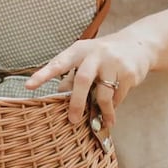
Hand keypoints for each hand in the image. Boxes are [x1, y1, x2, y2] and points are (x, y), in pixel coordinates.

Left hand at [25, 31, 153, 126]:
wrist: (138, 45)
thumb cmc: (104, 56)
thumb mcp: (86, 59)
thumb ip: (72, 76)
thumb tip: (58, 97)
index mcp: (79, 50)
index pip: (58, 63)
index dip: (43, 75)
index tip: (29, 86)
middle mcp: (95, 54)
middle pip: (82, 80)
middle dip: (76, 102)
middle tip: (73, 119)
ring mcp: (113, 62)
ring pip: (103, 93)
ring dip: (102, 111)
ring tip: (103, 122)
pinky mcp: (128, 73)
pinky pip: (118, 96)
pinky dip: (114, 106)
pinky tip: (114, 111)